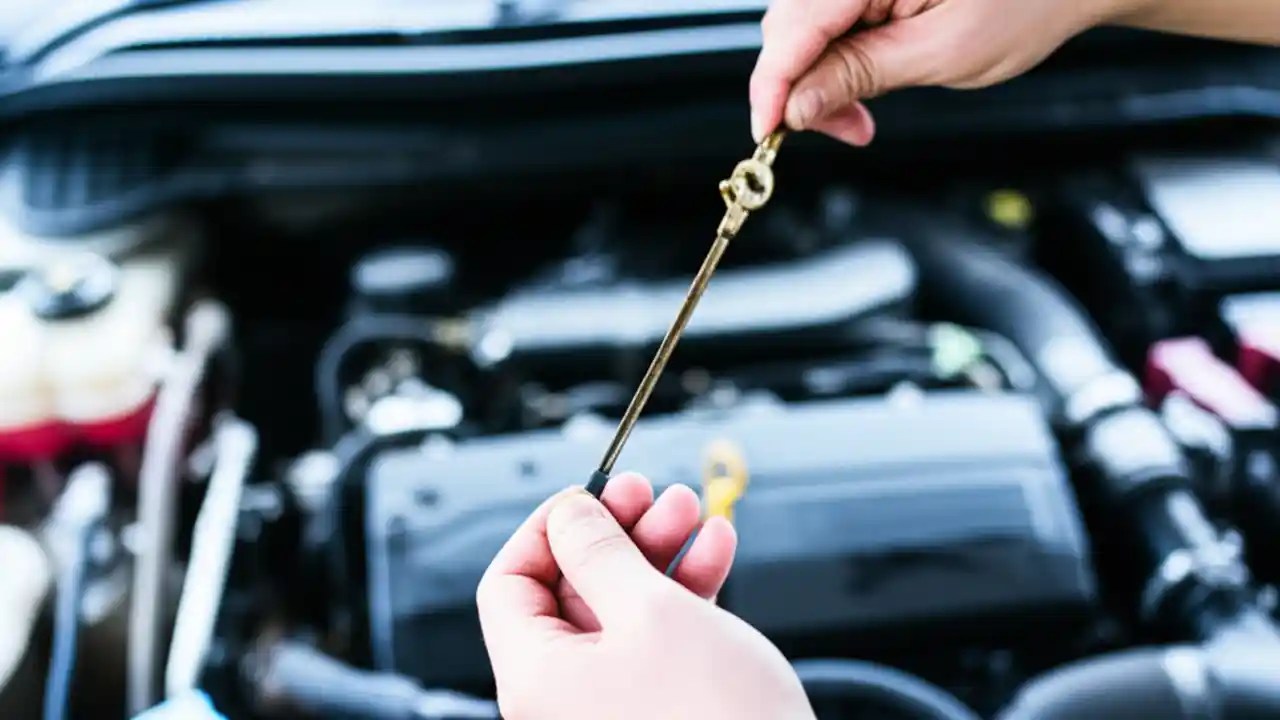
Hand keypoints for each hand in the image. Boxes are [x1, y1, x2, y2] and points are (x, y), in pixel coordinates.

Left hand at [477, 474, 814, 719]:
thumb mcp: (651, 610)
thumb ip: (599, 552)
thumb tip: (567, 515)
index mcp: (535, 678)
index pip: (508, 583)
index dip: (546, 528)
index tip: (588, 495)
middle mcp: (562, 698)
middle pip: (569, 590)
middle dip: (618, 533)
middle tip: (652, 493)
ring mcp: (608, 706)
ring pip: (619, 608)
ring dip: (657, 553)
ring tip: (693, 513)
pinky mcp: (653, 708)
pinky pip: (653, 639)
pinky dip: (681, 592)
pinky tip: (714, 553)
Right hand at [749, 0, 1132, 144]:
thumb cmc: (1025, 3)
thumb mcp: (941, 52)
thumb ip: (860, 75)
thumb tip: (797, 106)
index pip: (793, 29)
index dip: (772, 86)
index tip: (766, 132)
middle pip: (787, 28)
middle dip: (796, 89)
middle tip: (837, 130)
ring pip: (801, 29)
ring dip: (814, 80)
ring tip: (854, 117)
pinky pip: (825, 22)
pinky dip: (832, 61)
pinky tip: (855, 87)